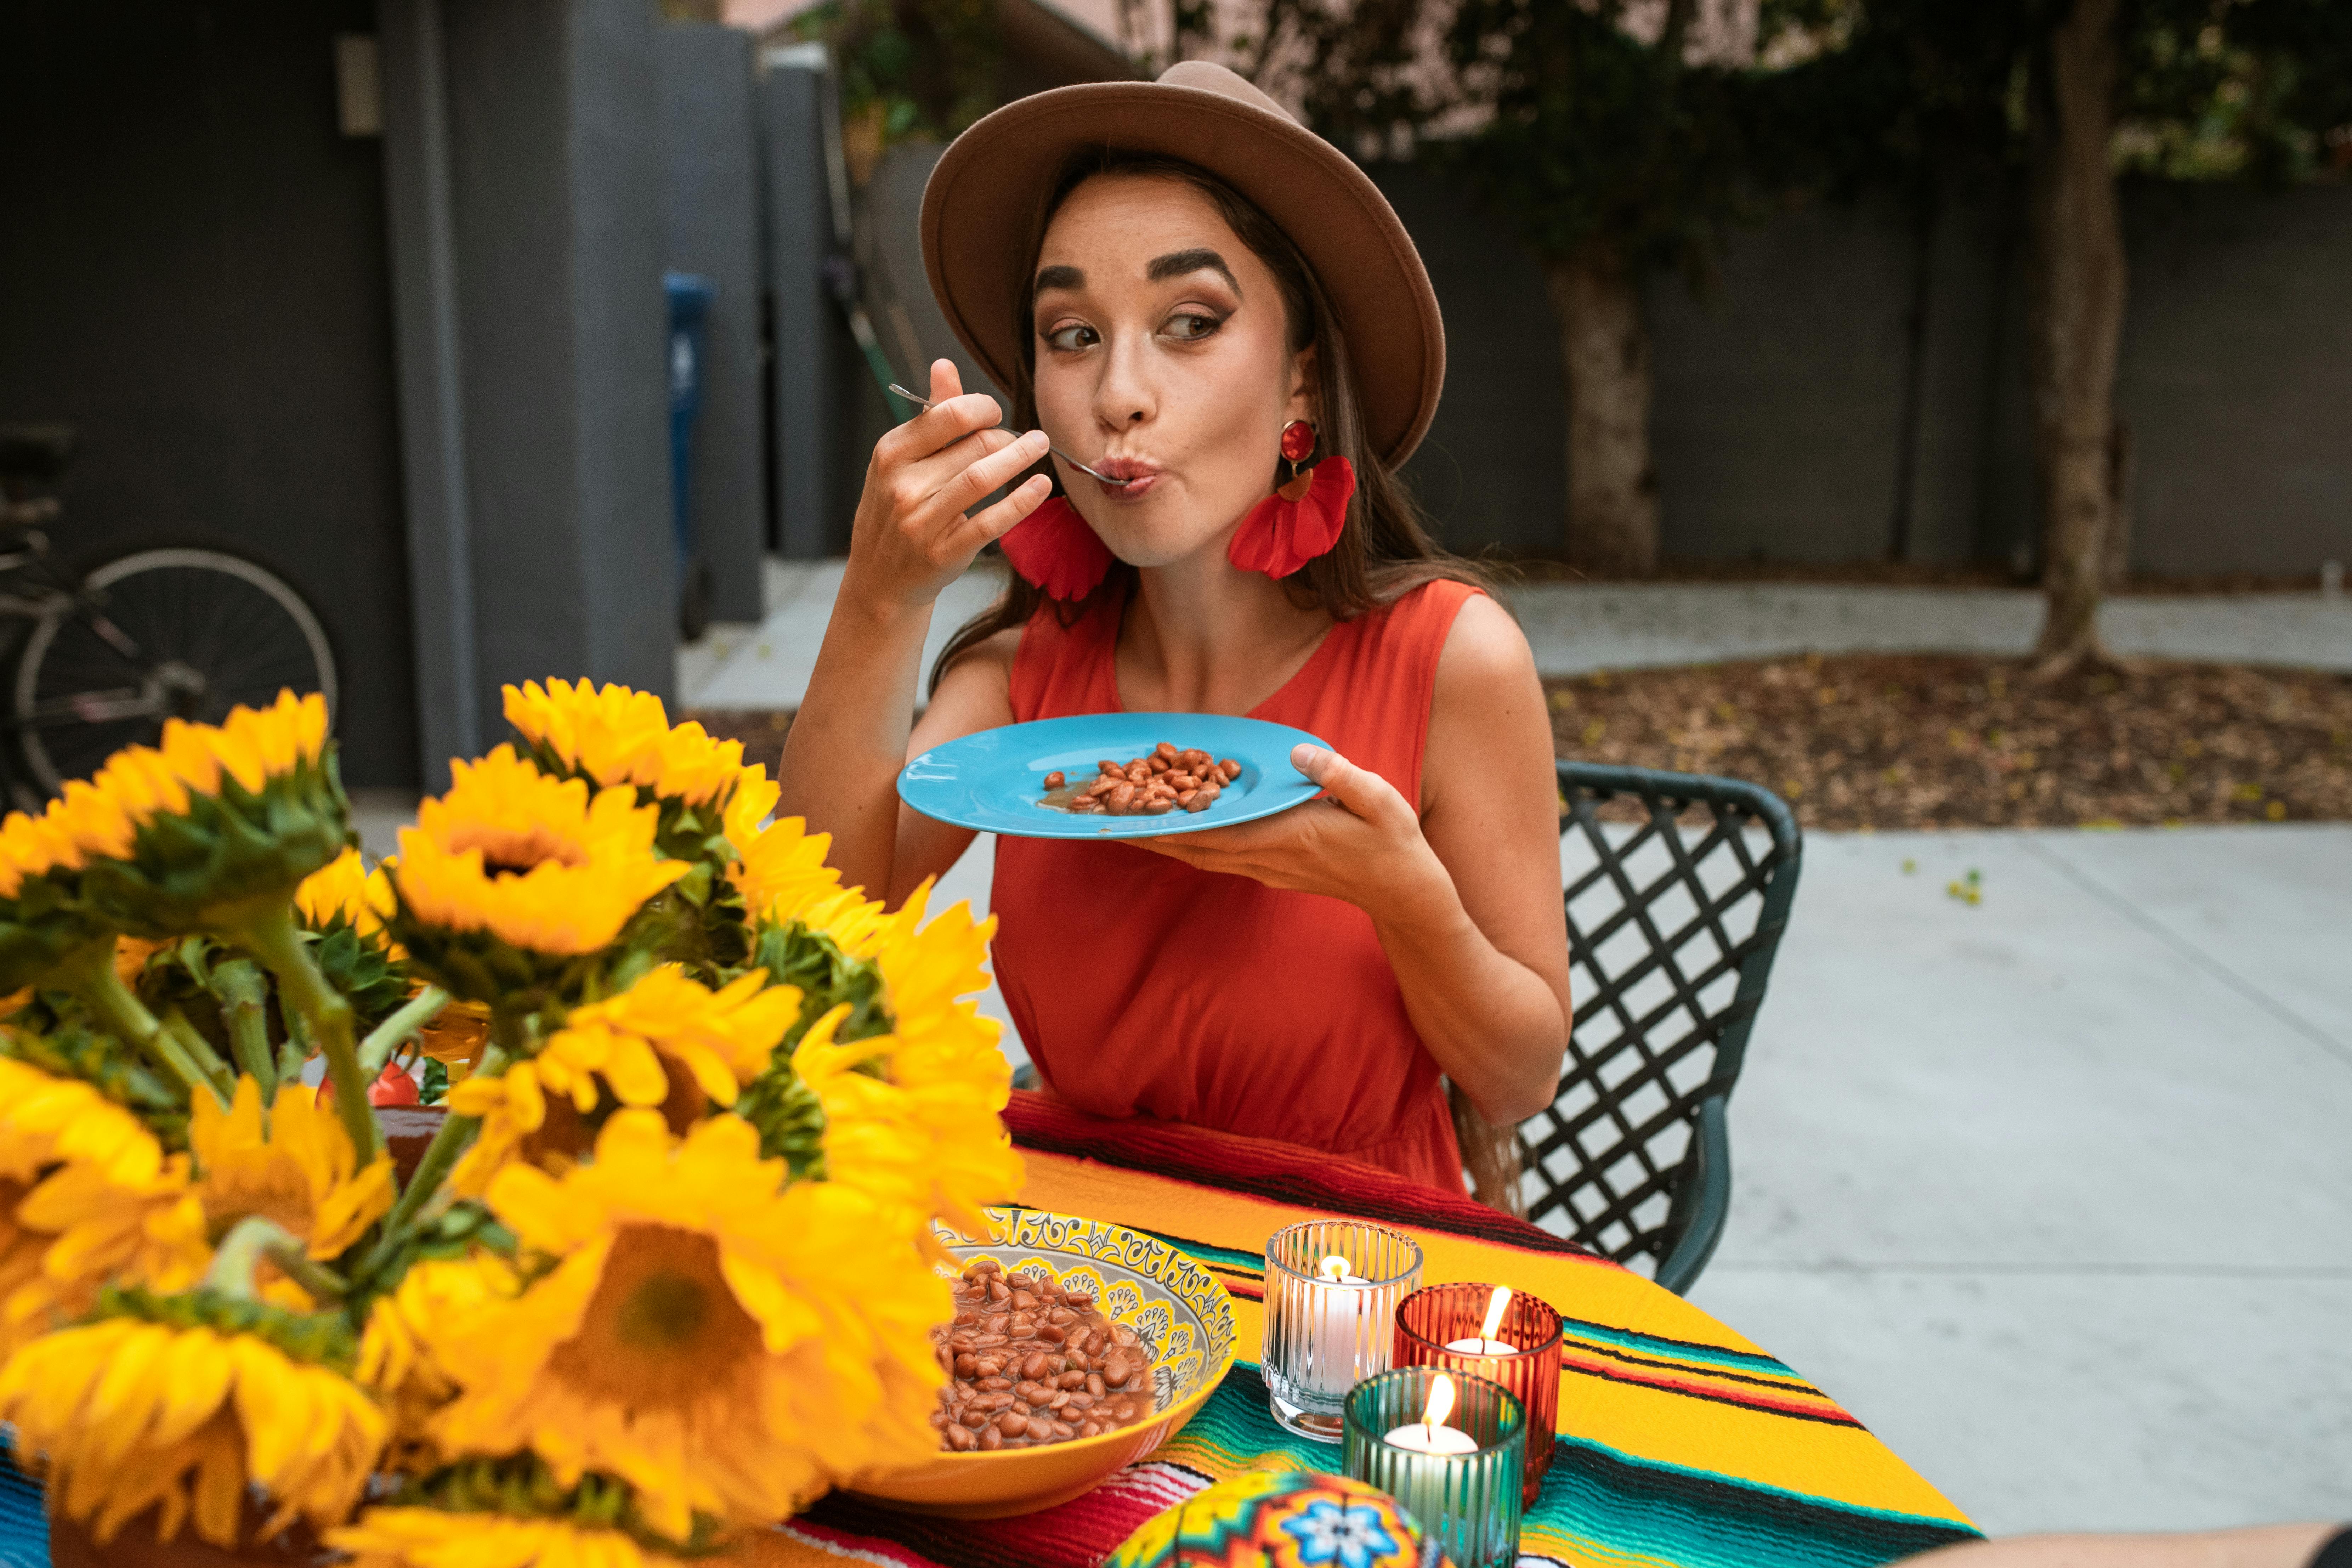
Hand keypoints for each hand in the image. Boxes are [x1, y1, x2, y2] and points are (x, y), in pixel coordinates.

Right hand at [844, 359, 1052, 611]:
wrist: (879, 578)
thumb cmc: (896, 510)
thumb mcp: (901, 461)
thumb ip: (930, 416)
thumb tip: (945, 365)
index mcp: (891, 453)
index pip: (946, 415)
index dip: (981, 407)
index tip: (995, 412)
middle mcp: (903, 485)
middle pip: (971, 446)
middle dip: (1005, 436)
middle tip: (1025, 438)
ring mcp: (922, 521)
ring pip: (982, 478)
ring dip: (1020, 458)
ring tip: (1040, 446)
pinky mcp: (945, 552)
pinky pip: (991, 521)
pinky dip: (1021, 501)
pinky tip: (1041, 486)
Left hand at [1137, 744, 1450, 921]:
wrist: (1402, 891)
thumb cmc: (1392, 842)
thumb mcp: (1377, 800)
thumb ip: (1338, 776)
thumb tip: (1301, 753)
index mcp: (1289, 836)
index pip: (1216, 831)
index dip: (1170, 822)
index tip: (1130, 813)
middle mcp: (1267, 857)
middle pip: (1193, 846)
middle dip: (1148, 833)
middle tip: (1103, 818)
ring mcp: (1266, 868)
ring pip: (1200, 855)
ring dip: (1161, 841)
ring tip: (1122, 824)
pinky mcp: (1269, 869)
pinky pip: (1217, 857)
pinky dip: (1187, 845)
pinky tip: (1169, 832)